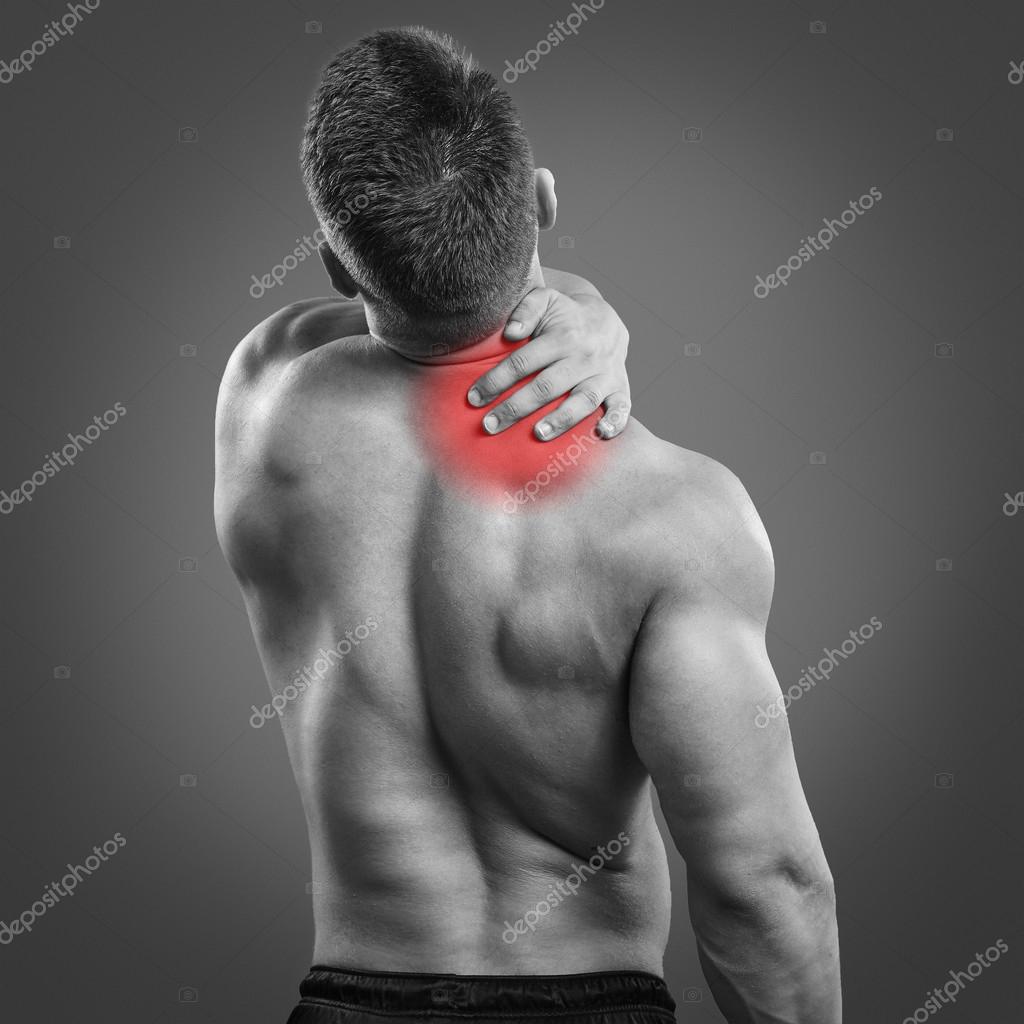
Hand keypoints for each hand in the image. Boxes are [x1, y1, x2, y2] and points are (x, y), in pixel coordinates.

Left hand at [466, 285, 630, 440]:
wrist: (606, 321)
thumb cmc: (564, 316)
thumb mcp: (545, 301)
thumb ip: (525, 310)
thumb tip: (510, 333)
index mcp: (563, 336)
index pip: (523, 362)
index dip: (496, 381)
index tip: (474, 398)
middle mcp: (585, 356)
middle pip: (547, 386)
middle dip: (516, 408)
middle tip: (489, 425)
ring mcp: (604, 374)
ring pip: (583, 400)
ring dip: (561, 419)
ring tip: (537, 435)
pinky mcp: (619, 388)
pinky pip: (621, 407)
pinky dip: (616, 422)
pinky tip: (601, 435)